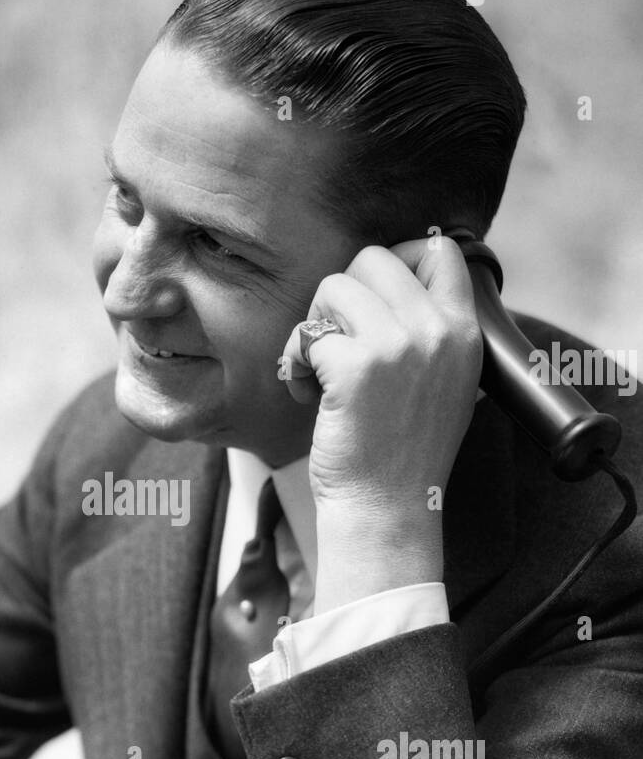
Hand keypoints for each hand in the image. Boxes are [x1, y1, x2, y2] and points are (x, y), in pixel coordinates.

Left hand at [279, 237, 482, 609]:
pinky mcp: (356, 366)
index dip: (398, 260)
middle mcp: (438, 331)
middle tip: (336, 343)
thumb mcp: (446, 383)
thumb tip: (395, 281)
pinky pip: (307, 333)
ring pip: (334, 285)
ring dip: (314, 326)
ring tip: (319, 372)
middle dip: (342, 295)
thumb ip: (430, 331)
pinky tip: (305, 394)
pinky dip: (294, 362)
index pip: (441, 249)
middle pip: (375, 258)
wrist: (387, 509)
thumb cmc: (401, 450)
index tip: (372, 301)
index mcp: (465, 333)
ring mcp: (398, 345)